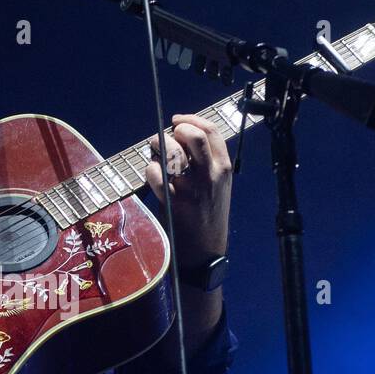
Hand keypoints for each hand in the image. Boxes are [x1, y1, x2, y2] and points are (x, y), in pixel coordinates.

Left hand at [145, 114, 232, 267]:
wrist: (206, 253)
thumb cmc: (209, 216)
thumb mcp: (219, 186)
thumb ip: (208, 162)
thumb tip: (181, 138)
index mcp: (225, 168)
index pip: (211, 131)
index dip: (191, 120)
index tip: (177, 121)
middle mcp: (211, 175)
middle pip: (193, 136)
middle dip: (175, 130)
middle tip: (166, 136)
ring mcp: (193, 188)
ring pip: (172, 153)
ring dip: (158, 147)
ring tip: (154, 152)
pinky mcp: (175, 202)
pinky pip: (156, 175)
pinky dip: (150, 170)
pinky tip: (152, 174)